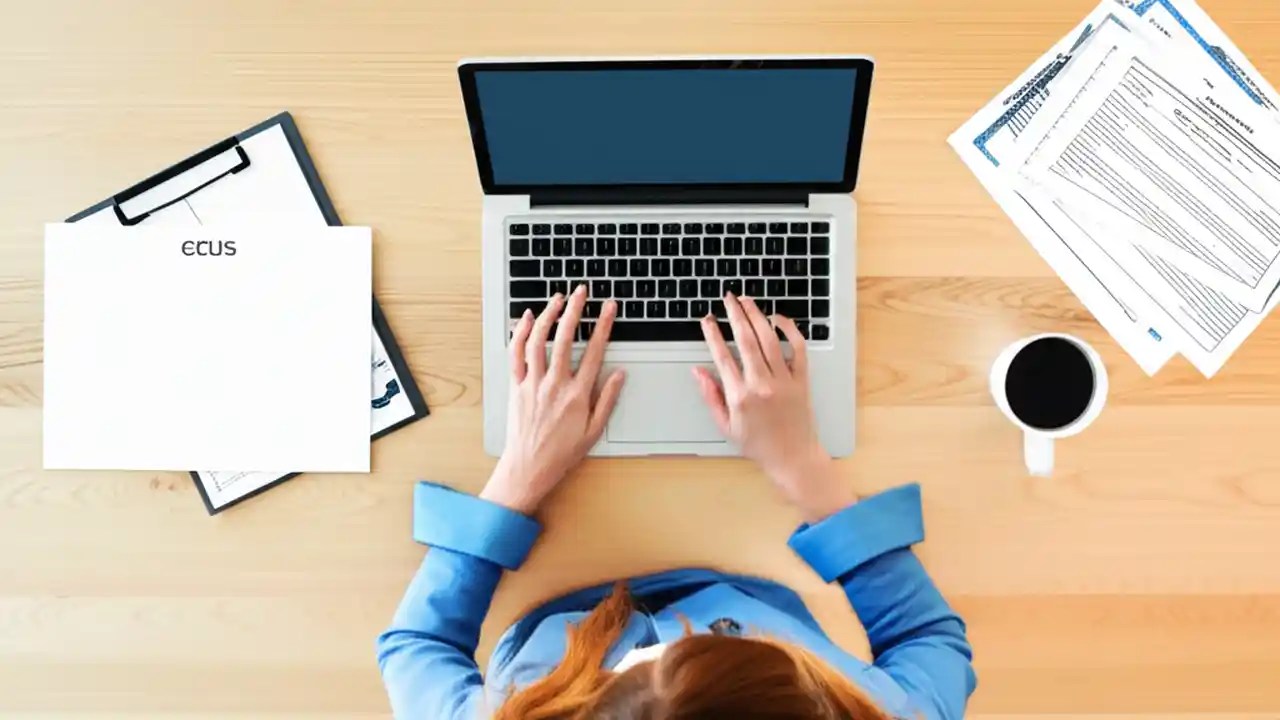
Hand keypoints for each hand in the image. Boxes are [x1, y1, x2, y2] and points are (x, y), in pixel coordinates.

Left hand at [481, 285, 625, 514]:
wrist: (528, 467)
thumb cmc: (561, 453)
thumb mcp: (594, 431)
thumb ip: (607, 400)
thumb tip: (619, 375)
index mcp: (577, 395)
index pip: (594, 351)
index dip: (603, 326)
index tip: (609, 308)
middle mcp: (554, 384)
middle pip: (564, 338)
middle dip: (574, 310)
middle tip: (581, 292)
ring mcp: (532, 383)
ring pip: (538, 341)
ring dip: (548, 315)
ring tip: (558, 298)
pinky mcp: (516, 386)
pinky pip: (516, 354)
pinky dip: (520, 334)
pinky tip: (526, 318)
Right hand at [693, 294, 855, 522]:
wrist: (793, 457)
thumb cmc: (758, 445)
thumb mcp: (725, 425)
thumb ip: (710, 396)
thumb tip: (698, 371)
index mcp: (740, 396)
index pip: (721, 355)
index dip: (712, 333)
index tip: (707, 319)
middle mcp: (762, 384)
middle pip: (745, 339)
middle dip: (734, 314)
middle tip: (727, 298)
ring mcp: (784, 380)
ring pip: (769, 338)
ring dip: (757, 316)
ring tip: (747, 301)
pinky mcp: (801, 379)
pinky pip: (798, 348)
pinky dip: (789, 330)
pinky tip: (778, 318)